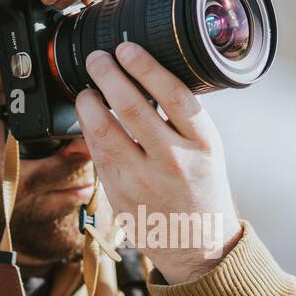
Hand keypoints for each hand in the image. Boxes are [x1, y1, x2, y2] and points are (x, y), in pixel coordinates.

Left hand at [75, 43, 242, 283]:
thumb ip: (183, 118)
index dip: (145, 66)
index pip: (172, 94)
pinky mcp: (120, 194)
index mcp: (203, 143)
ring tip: (87, 89)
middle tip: (98, 59)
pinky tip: (89, 118)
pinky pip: (97, 154)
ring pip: (104, 130)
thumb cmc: (203, 189)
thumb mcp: (208, 149)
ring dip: (89, 102)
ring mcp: (143, 179)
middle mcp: (174, 160)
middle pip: (133, 106)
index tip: (128, 49)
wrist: (199, 245)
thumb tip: (147, 75)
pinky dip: (89, 130)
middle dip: (108, 75)